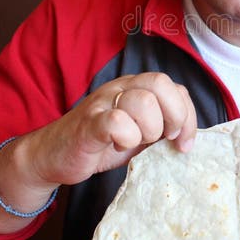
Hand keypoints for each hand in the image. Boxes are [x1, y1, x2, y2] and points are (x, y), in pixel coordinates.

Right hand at [0, 72, 197, 233]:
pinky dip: (125, 138)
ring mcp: (103, 103)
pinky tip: (116, 146)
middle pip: (161, 83)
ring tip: (132, 143)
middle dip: (173, 117)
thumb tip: (188, 136)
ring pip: (142, 102)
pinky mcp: (88, 123)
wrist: (52, 156)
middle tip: (162, 140)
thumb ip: (161, 127)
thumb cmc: (99, 144)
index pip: (175, 87)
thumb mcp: (139, 133)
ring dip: (147, 131)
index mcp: (136, 88)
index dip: (187, 115)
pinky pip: (116, 121)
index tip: (183, 142)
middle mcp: (120, 88)